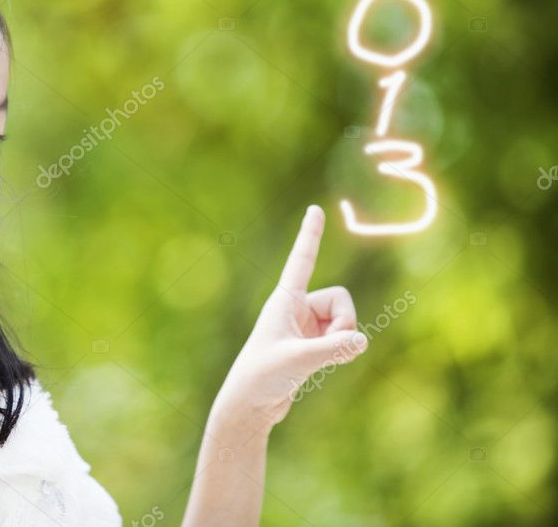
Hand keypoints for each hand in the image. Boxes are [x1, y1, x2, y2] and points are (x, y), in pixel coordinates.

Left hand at [215, 204, 367, 432]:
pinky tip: (319, 367)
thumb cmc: (262, 377)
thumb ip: (332, 349)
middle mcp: (296, 307)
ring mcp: (306, 325)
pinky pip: (342, 338)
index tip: (314, 208)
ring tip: (315, 360)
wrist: (250, 405)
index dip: (310, 235)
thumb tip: (362, 340)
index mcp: (285, 299)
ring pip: (346, 321)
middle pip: (342, 299)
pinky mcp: (312, 344)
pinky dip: (340, 352)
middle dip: (345, 322)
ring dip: (341, 340)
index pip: (302, 260)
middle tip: (324, 346)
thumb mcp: (298, 360)